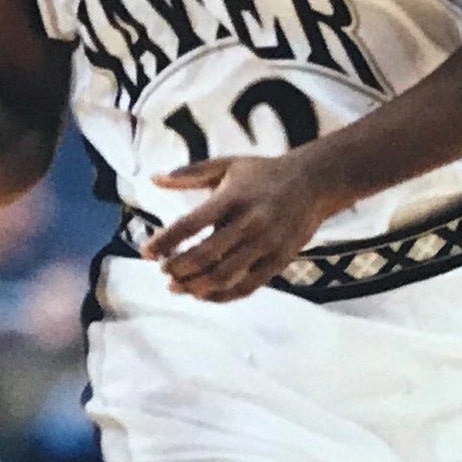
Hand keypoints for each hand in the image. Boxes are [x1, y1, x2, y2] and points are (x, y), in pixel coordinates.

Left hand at [142, 152, 332, 302]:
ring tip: (177, 287)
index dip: (165, 242)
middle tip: (163, 272)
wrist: (314, 182)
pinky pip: (247, 287)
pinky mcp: (279, 261)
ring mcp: (266, 244)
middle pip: (205, 255)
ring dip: (194, 286)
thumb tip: (153, 179)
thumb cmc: (264, 173)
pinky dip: (221, 296)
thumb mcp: (227, 165)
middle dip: (177, 268)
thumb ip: (189, 174)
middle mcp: (249, 222)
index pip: (190, 224)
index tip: (146, 252)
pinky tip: (203, 295)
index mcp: (232, 197)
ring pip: (223, 275)